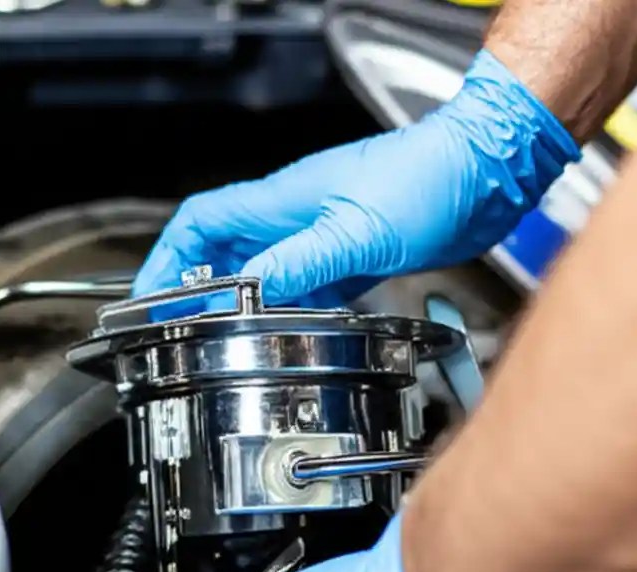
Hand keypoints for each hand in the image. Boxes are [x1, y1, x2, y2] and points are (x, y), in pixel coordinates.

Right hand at [132, 50, 579, 316]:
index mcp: (283, 200)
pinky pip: (314, 282)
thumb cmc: (427, 178)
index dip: (170, 257)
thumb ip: (299, 263)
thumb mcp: (354, 231)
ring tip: (239, 336)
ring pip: (272, 269)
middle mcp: (299, 214)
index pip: (202, 222)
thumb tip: (248, 292)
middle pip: (230, 249)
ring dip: (254, 301)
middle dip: (204, 286)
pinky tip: (304, 330)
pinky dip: (301, 307)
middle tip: (190, 325)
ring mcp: (328, 230)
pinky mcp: (359, 248)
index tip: (152, 294)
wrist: (484, 169)